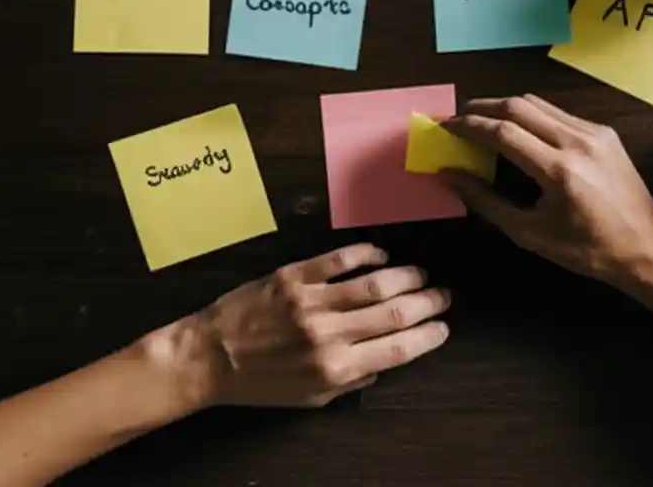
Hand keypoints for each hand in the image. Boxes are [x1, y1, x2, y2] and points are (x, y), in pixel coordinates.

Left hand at [183, 244, 451, 407]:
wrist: (209, 357)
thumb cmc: (258, 382)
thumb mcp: (309, 399)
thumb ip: (350, 382)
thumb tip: (382, 362)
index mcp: (336, 369)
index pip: (399, 348)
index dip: (428, 336)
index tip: (443, 327)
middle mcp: (329, 334)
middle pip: (396, 312)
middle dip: (428, 302)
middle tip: (443, 295)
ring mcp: (311, 301)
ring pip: (374, 283)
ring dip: (406, 277)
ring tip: (419, 274)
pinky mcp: (292, 276)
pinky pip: (338, 259)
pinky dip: (366, 254)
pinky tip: (381, 254)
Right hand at [440, 95, 652, 290]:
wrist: (647, 247)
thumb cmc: (586, 250)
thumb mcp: (529, 233)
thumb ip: (485, 201)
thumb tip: (448, 174)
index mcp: (559, 169)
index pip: (503, 132)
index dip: (469, 125)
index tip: (444, 126)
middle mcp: (577, 141)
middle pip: (519, 106)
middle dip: (482, 107)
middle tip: (457, 118)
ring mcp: (595, 132)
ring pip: (538, 104)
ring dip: (506, 108)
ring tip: (482, 122)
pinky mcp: (605, 132)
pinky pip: (558, 114)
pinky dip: (531, 116)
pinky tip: (519, 132)